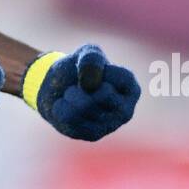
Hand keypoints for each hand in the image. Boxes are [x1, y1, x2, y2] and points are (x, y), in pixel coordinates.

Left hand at [22, 44, 139, 140]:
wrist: (58, 88)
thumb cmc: (79, 69)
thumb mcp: (86, 53)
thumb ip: (92, 59)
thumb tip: (92, 82)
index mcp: (131, 88)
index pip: (120, 78)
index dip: (100, 71)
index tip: (90, 68)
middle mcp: (125, 110)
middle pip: (102, 96)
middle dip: (81, 86)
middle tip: (76, 84)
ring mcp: (110, 125)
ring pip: (83, 108)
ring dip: (69, 95)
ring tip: (71, 93)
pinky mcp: (92, 135)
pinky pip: (69, 118)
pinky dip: (60, 107)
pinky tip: (65, 106)